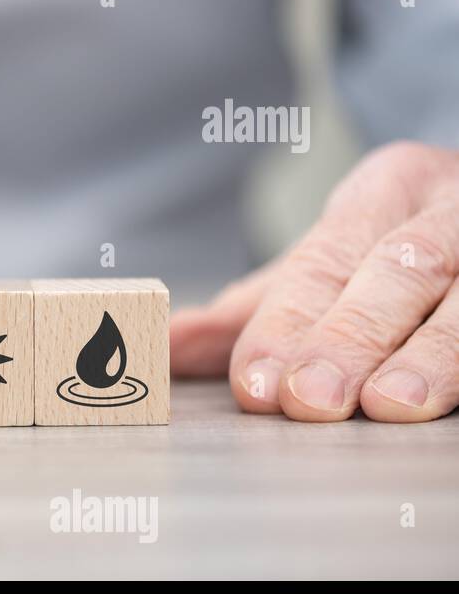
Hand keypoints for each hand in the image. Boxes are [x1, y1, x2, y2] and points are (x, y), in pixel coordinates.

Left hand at [171, 142, 458, 422]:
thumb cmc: (398, 247)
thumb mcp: (327, 264)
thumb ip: (251, 311)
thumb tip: (163, 346)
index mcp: (386, 189)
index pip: (327, 260)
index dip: (289, 325)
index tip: (257, 383)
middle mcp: (452, 206)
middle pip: (399, 271)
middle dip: (350, 338)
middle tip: (309, 400)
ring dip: (432, 355)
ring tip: (391, 404)